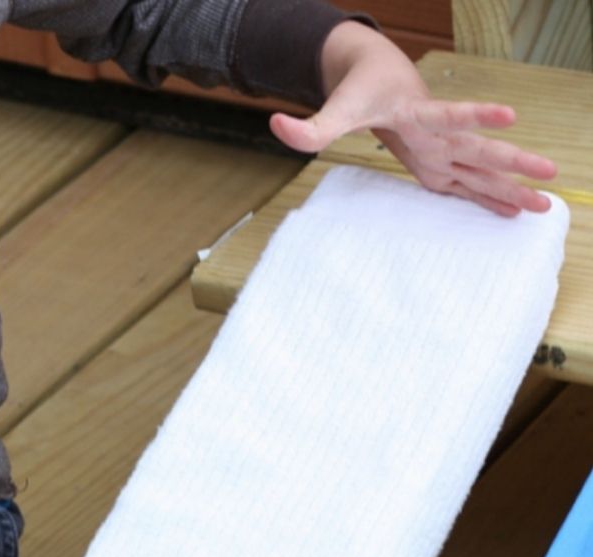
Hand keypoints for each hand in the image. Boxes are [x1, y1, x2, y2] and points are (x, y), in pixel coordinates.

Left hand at [270, 21, 558, 217]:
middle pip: (481, 147)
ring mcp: (445, 150)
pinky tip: (518, 212)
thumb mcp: (334, 109)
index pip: (450, 115)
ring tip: (547, 201)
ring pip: (484, 168)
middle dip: (513, 161)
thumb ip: (308, 125)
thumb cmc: (360, 92)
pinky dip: (494, 197)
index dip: (477, 115)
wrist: (380, 77)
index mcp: (419, 116)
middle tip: (547, 171)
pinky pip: (472, 184)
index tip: (509, 115)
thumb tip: (276, 124)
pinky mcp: (442, 163)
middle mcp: (439, 134)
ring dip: (514, 184)